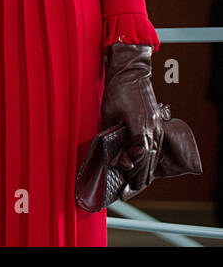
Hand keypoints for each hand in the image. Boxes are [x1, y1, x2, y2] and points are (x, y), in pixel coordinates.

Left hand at [101, 43, 162, 194]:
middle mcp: (152, 129)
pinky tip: (145, 171)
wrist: (132, 73)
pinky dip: (150, 162)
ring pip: (154, 156)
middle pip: (147, 159)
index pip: (138, 154)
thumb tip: (111, 152)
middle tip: (125, 193)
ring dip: (145, 173)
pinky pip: (155, 148)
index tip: (122, 181)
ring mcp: (157, 127)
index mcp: (140, 125)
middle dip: (137, 178)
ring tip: (135, 188)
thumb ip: (112, 132)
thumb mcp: (109, 111)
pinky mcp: (157, 125)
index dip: (130, 169)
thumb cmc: (118, 90)